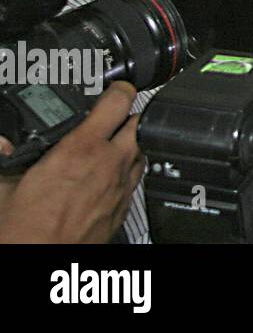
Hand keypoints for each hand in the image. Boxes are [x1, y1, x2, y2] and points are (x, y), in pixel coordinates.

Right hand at [0, 81, 144, 243]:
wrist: (39, 263)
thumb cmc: (23, 232)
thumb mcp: (3, 187)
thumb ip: (6, 159)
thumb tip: (1, 144)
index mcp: (80, 150)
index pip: (117, 102)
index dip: (119, 89)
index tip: (115, 87)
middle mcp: (108, 164)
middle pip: (138, 124)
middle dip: (128, 116)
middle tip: (112, 116)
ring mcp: (120, 187)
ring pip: (141, 151)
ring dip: (130, 143)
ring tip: (108, 146)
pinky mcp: (123, 208)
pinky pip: (136, 178)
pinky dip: (127, 170)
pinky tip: (107, 176)